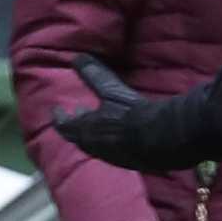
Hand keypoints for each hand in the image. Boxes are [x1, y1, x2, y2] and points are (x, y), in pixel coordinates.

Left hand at [52, 57, 202, 172]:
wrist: (164, 139)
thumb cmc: (132, 113)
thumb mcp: (110, 89)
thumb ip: (92, 74)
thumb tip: (76, 57)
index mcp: (86, 130)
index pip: (64, 126)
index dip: (60, 117)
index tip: (58, 110)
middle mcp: (95, 147)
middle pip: (78, 139)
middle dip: (75, 127)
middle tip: (77, 117)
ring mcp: (113, 157)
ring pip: (95, 148)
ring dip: (93, 137)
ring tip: (97, 128)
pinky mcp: (130, 163)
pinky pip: (113, 153)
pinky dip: (109, 143)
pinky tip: (120, 138)